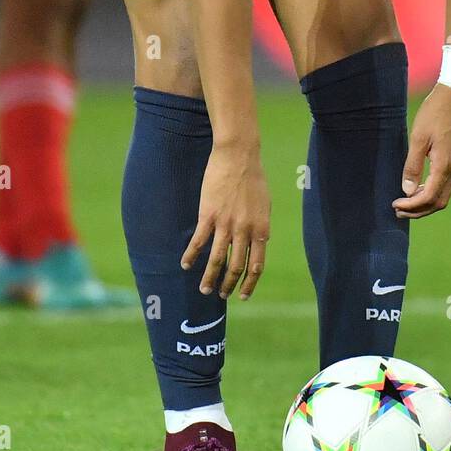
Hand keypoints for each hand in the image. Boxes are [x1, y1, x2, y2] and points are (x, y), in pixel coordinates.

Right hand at [181, 140, 270, 299]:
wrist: (238, 155)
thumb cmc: (253, 177)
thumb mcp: (265, 205)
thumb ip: (261, 226)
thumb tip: (261, 241)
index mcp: (261, 229)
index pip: (257, 265)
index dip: (249, 283)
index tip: (243, 295)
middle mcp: (244, 230)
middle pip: (236, 267)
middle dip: (228, 285)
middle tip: (221, 296)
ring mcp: (226, 224)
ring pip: (217, 259)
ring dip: (210, 278)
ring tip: (204, 289)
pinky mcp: (208, 215)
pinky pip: (199, 241)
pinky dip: (191, 256)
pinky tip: (185, 265)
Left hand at [395, 84, 450, 218]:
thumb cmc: (435, 113)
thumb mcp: (418, 138)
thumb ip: (413, 165)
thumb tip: (407, 190)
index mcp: (445, 165)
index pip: (429, 197)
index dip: (412, 206)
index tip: (396, 204)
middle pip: (439, 202)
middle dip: (419, 210)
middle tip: (398, 210)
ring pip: (444, 195)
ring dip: (425, 203)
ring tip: (406, 202)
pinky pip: (447, 184)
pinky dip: (432, 192)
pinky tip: (419, 187)